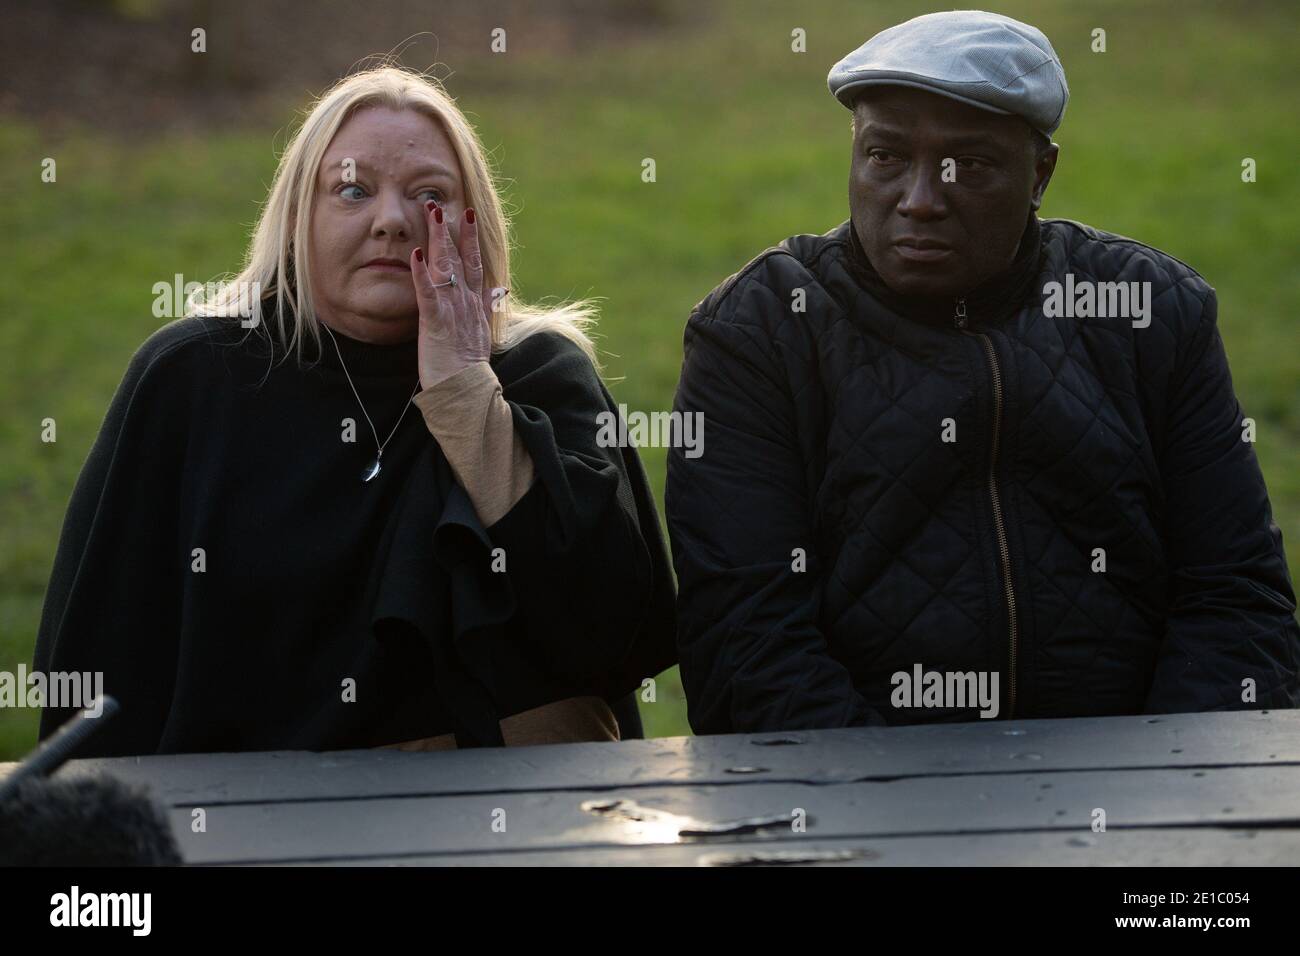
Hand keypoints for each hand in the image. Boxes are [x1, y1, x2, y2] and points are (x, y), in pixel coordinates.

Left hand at [411, 202, 494, 389]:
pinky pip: (428, 294)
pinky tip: (414, 255)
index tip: (468, 216)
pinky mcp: (436, 323)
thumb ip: (484, 311)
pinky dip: (421, 274)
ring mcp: (452, 311)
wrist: (467, 392)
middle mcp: (466, 303)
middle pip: (462, 259)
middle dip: (454, 230)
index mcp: (475, 306)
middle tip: (442, 203)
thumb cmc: (467, 370)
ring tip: (432, 214)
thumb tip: (496, 293)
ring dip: (439, 240)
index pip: (474, 265)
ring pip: (446, 268)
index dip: (471, 240)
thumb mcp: (480, 335)